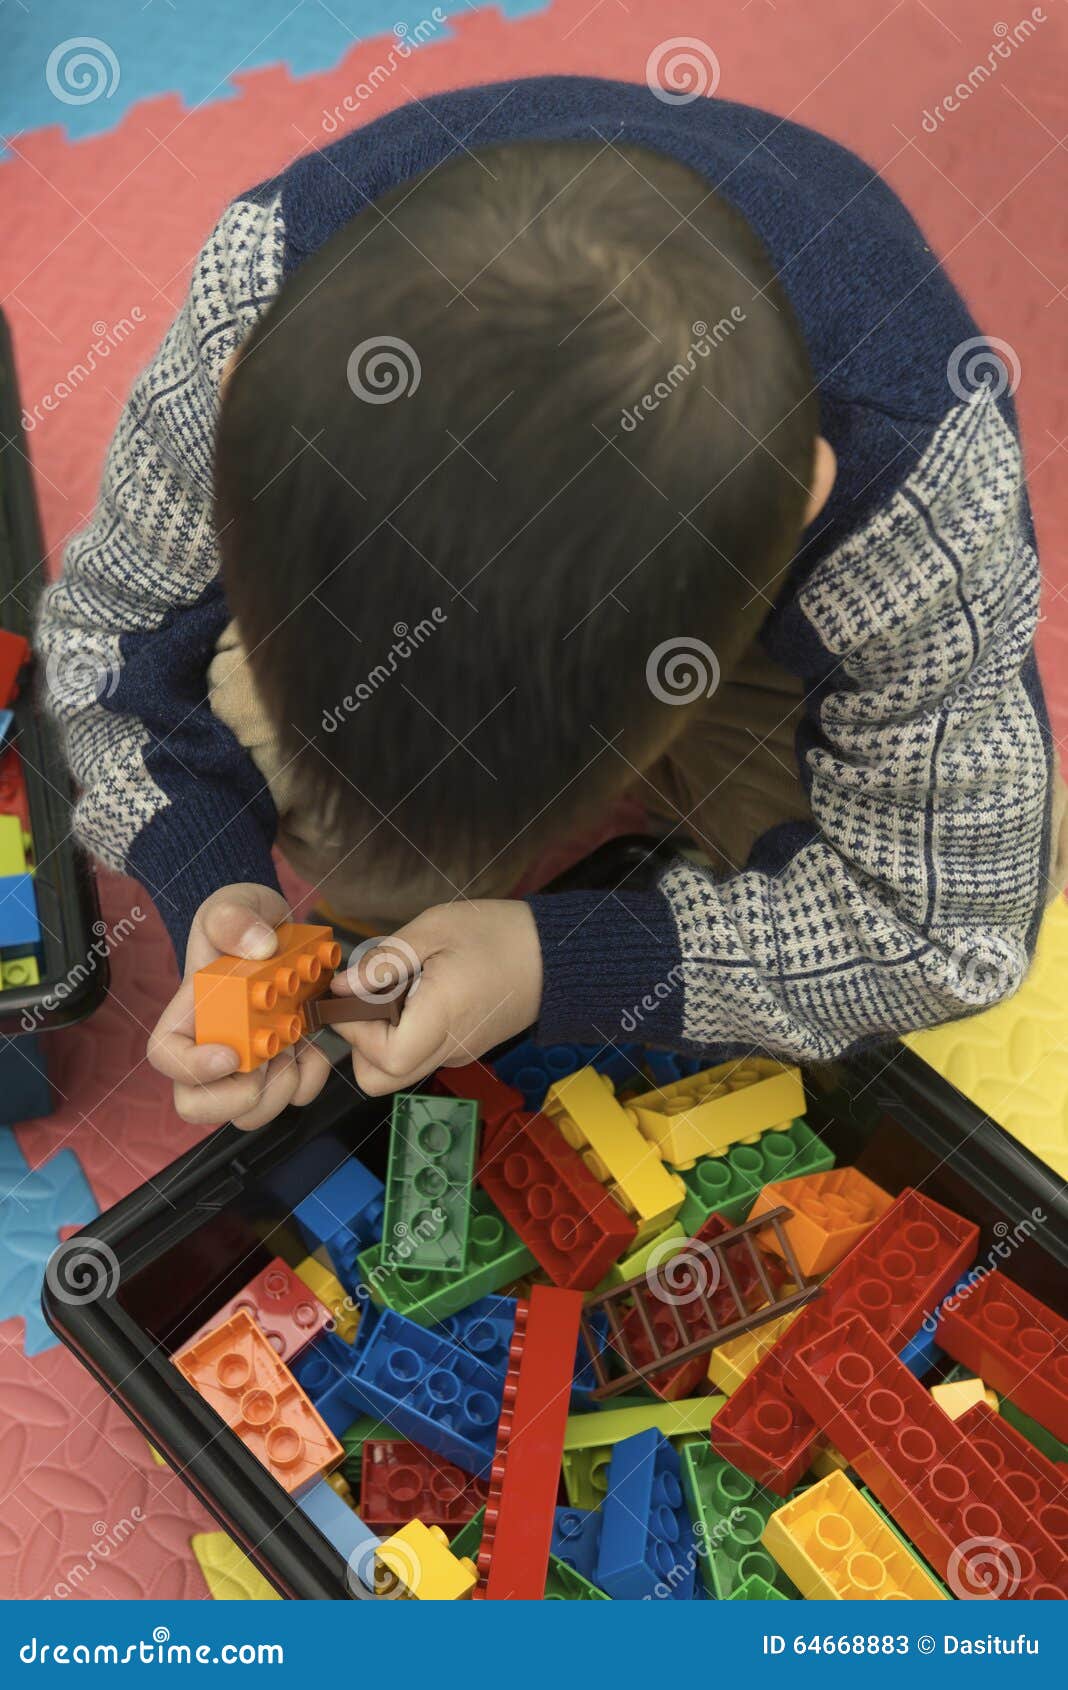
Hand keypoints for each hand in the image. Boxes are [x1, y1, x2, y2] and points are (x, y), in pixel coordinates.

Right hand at [147, 883, 331, 1129]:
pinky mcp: (281, 1064)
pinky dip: (310, 1081)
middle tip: (269, 1061)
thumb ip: (234, 919)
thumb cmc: (243, 920)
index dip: (191, 1068)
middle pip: (198, 1105)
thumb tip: (258, 948)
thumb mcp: (233, 903)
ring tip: (294, 1047)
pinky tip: (314, 1047)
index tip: (231, 1054)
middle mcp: (212, 1045)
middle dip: (237, 1098)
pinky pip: (293, 1098)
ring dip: (278, 1091)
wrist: (275, 929)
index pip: (166, 1056)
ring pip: (247, 1112)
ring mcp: (247, 1062)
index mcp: (190, 1012)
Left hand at [331, 900, 542, 1094]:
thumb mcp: (435, 930)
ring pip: (398, 1069)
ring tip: (397, 988)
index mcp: (442, 1021)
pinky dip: (404, 1032)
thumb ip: (385, 961)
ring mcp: (457, 1052)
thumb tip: (341, 987)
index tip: (351, 994)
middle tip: (366, 998)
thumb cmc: (500, 934)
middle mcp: (448, 1048)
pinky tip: (418, 991)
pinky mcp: (463, 1046)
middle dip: (360, 1044)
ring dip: (381, 1038)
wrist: (557, 953)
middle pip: (381, 1079)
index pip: (381, 1059)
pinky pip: (420, 1053)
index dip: (354, 1031)